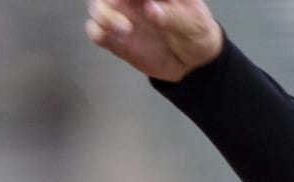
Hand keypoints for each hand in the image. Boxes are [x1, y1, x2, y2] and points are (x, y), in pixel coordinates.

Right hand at [85, 0, 222, 82]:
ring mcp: (122, 17)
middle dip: (109, 0)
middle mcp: (134, 1)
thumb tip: (152, 9)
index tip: (131, 1)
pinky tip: (108, 38)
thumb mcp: (195, 24)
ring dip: (103, 15)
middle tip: (119, 9)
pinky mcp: (116, 39)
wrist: (196, 63)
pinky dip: (96, 32)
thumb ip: (174, 17)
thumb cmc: (198, 34)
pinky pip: (95, 31)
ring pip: (97, 7)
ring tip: (124, 30)